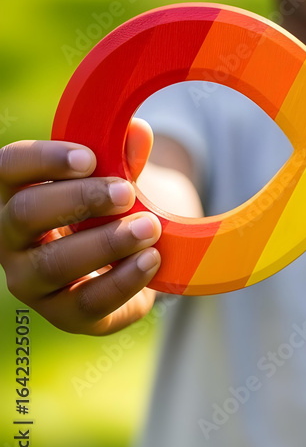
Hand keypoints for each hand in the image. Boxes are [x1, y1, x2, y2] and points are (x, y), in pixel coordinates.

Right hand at [0, 119, 161, 335]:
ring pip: (54, 264)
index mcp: (18, 192)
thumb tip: (137, 132)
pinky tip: (151, 260)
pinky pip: (87, 304)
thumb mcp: (118, 174)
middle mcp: (12, 238)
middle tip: (126, 193)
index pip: (9, 167)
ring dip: (106, 242)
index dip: (45, 160)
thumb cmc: (109, 206)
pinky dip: (123, 281)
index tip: (90, 158)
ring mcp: (32, 280)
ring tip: (150, 227)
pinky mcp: (63, 314)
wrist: (128, 256)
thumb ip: (125, 154)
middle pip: (26, 214)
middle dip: (79, 200)